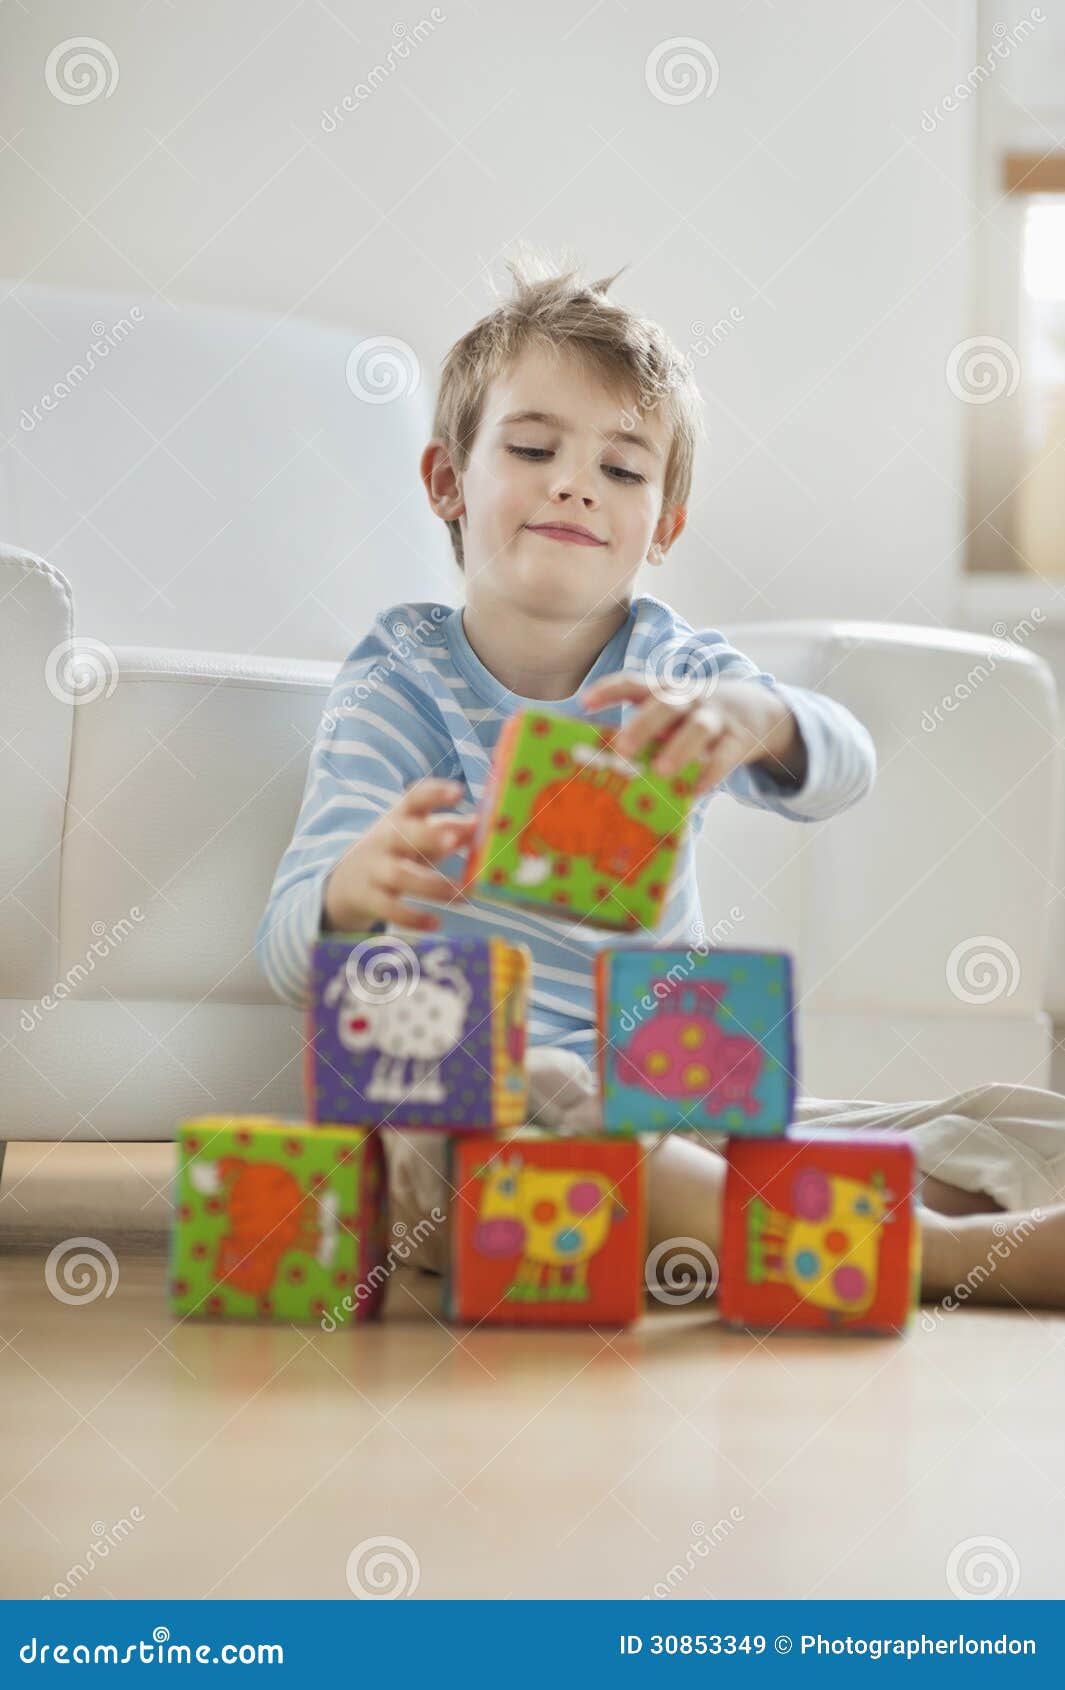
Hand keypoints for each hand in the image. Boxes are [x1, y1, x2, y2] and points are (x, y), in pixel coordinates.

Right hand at [323, 778, 478, 933]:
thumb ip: (450, 829)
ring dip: (433, 885)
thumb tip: (484, 826)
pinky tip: (435, 923)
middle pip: (403, 834)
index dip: (435, 794)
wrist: (346, 881)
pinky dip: (413, 917)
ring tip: (463, 894)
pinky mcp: (370, 898)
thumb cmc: (397, 851)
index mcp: (400, 817)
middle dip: (428, 836)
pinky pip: (391, 908)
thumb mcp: (419, 835)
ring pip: (401, 875)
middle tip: (454, 841)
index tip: (458, 792)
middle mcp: (385, 839)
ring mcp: (375, 869)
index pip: (415, 798)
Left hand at [579, 672, 806, 799]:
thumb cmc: (696, 717)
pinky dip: (711, 773)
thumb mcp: (672, 714)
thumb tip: (604, 763)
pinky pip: (725, 756)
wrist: (757, 708)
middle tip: (621, 749)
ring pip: (698, 728)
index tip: (584, 703)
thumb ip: (645, 731)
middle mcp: (690, 699)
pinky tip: (696, 790)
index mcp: (666, 691)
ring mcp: (717, 717)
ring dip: (679, 748)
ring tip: (660, 772)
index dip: (609, 690)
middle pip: (665, 704)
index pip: (634, 683)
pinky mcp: (739, 739)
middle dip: (642, 724)